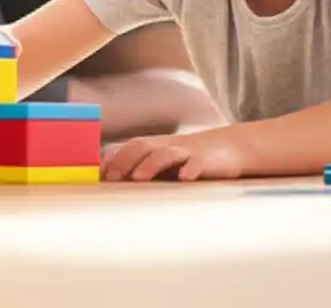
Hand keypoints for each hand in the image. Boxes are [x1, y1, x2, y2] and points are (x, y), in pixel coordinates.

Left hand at [101, 131, 243, 181]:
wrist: (231, 147)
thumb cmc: (190, 160)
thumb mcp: (165, 163)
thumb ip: (142, 169)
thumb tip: (111, 184)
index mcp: (155, 147)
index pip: (128, 147)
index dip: (112, 158)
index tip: (98, 175)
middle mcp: (167, 146)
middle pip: (141, 145)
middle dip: (125, 160)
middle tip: (113, 178)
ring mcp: (187, 152)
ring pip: (166, 153)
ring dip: (151, 164)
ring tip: (139, 177)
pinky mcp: (208, 161)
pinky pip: (198, 162)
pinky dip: (191, 169)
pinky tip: (185, 178)